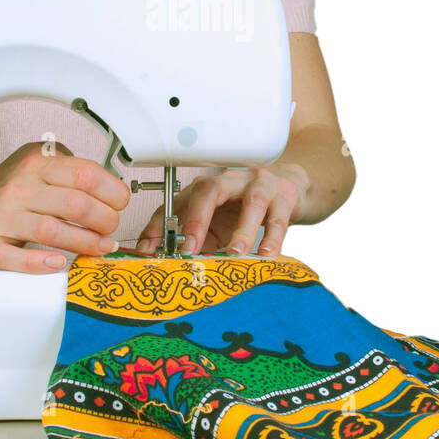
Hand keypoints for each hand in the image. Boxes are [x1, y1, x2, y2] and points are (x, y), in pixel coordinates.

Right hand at [0, 142, 128, 272]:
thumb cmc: (15, 185)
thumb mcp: (43, 161)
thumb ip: (75, 169)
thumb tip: (115, 189)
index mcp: (37, 164)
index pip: (85, 174)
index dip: (112, 191)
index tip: (120, 202)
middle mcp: (18, 188)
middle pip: (74, 204)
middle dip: (105, 220)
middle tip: (111, 228)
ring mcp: (2, 217)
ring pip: (51, 231)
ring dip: (85, 243)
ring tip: (100, 247)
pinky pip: (15, 258)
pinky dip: (41, 264)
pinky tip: (60, 263)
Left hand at [135, 163, 308, 257]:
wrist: (287, 190)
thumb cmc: (243, 207)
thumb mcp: (212, 222)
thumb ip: (188, 239)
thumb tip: (155, 258)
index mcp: (206, 188)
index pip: (176, 201)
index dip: (161, 225)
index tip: (152, 251)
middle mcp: (230, 180)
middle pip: (209, 190)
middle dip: (197, 219)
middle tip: (192, 249)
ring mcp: (259, 185)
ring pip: (251, 202)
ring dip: (242, 230)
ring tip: (236, 253)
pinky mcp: (285, 196)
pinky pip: (278, 217)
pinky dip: (273, 237)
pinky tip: (268, 254)